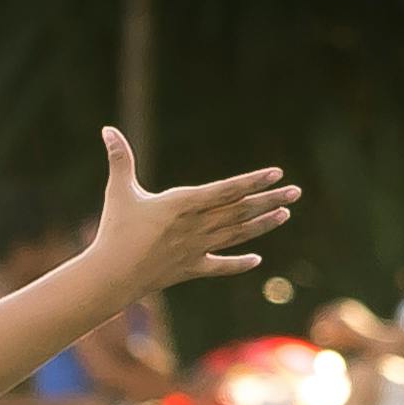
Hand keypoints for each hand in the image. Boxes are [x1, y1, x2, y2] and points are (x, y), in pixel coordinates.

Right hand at [83, 126, 298, 293]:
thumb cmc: (115, 230)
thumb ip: (119, 159)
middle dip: (269, 200)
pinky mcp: (191, 269)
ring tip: (285, 214)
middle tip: (296, 191)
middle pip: (240, 211)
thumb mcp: (118, 191)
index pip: (226, 190)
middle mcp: (196, 226)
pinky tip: (257, 260)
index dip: (252, 181)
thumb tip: (107, 129)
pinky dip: (239, 263)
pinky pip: (220, 266)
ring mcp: (197, 249)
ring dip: (263, 224)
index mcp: (183, 204)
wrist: (112, 275)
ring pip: (237, 234)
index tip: (276, 174)